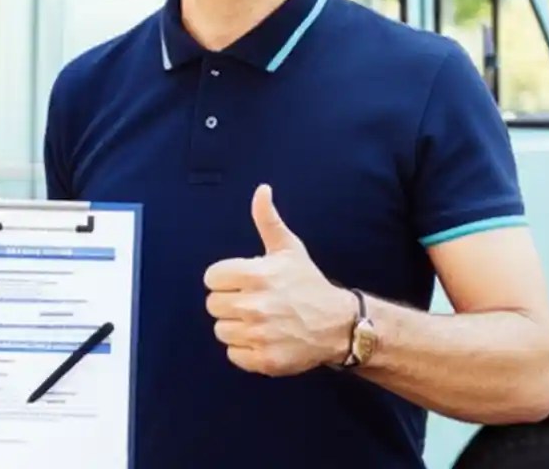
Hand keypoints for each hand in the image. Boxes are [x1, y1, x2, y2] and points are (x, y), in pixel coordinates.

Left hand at [203, 183, 355, 376]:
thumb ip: (268, 219)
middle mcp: (254, 305)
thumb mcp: (288, 248)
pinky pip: (232, 354)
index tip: (244, 282)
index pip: (211, 278)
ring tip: (260, 321)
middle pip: (213, 305)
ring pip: (221, 330)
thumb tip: (261, 189)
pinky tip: (263, 339)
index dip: (226, 279)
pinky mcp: (263, 360)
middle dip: (230, 302)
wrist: (337, 324)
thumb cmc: (308, 283)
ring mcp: (258, 334)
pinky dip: (244, 350)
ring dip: (236, 327)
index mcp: (256, 275)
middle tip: (253, 302)